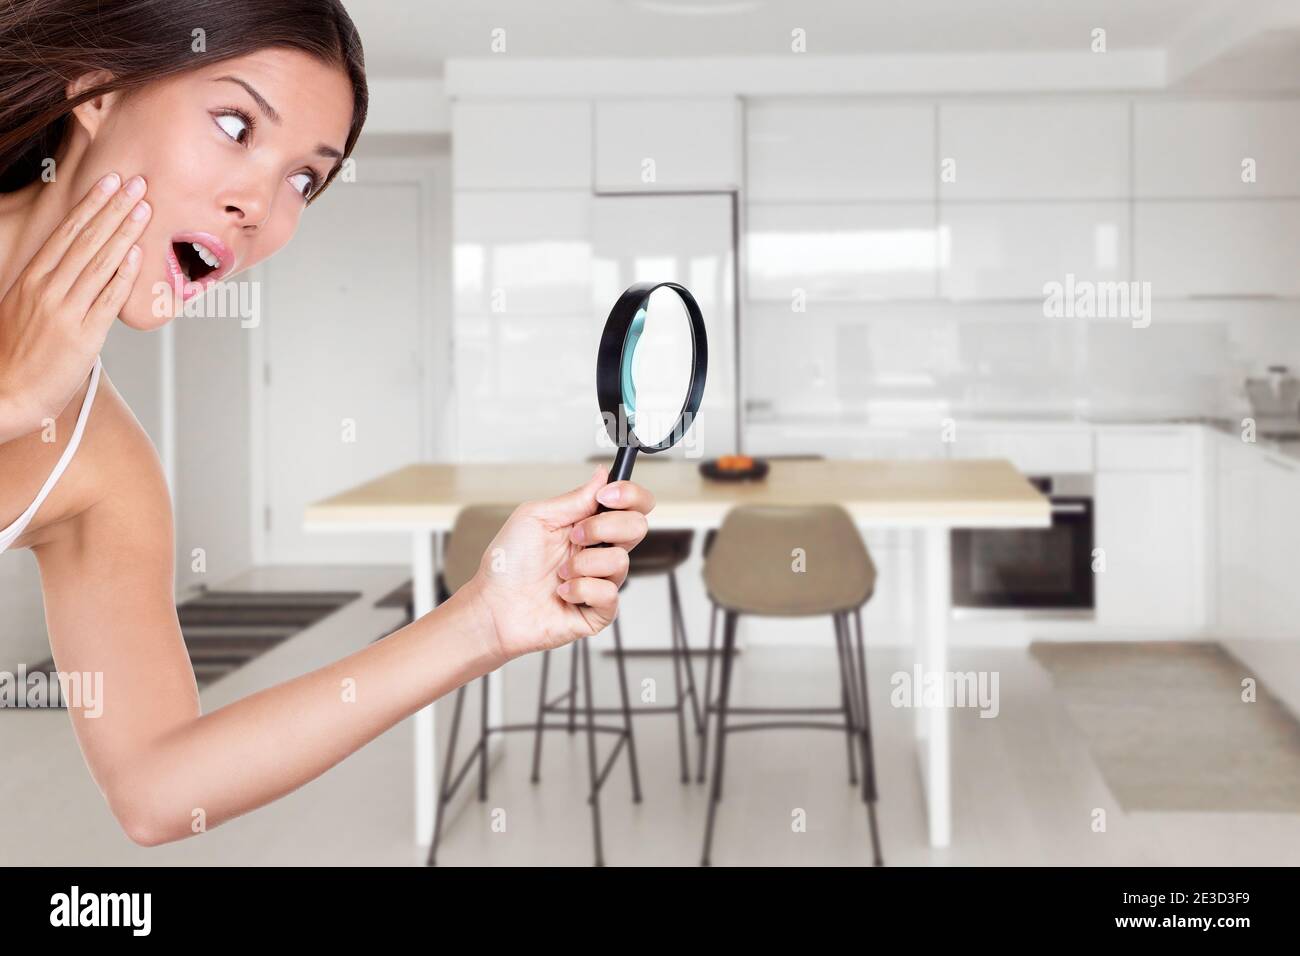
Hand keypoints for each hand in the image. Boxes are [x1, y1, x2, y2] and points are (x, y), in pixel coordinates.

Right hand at [0, 172, 150, 443]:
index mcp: (32, 279)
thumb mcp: (25, 308)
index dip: (91, 205)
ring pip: (99, 263)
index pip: (67, 233)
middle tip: (136, 183)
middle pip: (86, 240)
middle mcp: (47, 289)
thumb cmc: (18, 353)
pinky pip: (107, 299)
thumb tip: (76, 266)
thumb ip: (49, 285)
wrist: (9, 394)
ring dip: (124, 232)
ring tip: (144, 208)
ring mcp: (66, 311)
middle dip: (114, 208)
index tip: (109, 182)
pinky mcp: (83, 336)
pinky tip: (136, 254)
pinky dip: (122, 275)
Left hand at [464, 466, 654, 663]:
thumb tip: (602, 474)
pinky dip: (581, 590)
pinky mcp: (597, 611)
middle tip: (576, 535)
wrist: (492, 607)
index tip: (606, 496)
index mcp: (587, 525)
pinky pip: (609, 594)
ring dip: (583, 564)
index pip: (631, 504)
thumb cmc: (507, 565)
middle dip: (605, 527)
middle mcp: (597, 551)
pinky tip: (562, 592)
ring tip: (559, 572)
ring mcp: (599, 581)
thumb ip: (575, 498)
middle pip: (637, 526)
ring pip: (620, 561)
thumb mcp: (536, 517)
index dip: (629, 495)